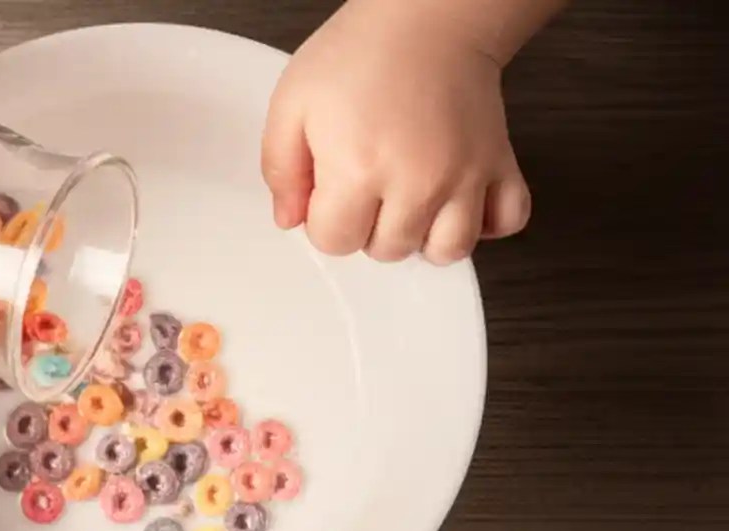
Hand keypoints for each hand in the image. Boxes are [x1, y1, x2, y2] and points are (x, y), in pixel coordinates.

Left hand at [262, 0, 531, 264]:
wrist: (426, 18)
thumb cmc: (360, 54)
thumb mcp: (292, 105)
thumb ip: (280, 170)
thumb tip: (290, 219)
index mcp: (359, 169)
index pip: (335, 242)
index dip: (324, 220)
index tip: (328, 192)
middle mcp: (417, 182)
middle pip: (388, 250)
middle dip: (368, 228)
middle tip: (365, 185)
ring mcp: (464, 176)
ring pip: (448, 250)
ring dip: (423, 234)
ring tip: (408, 201)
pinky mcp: (500, 164)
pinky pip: (508, 220)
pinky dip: (486, 222)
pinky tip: (457, 201)